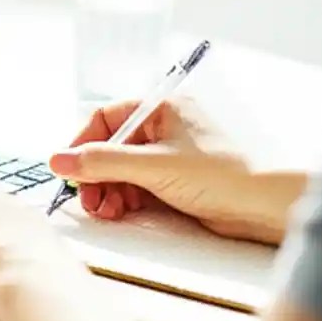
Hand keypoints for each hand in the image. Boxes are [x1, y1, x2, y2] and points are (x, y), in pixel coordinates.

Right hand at [49, 97, 305, 245]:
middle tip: (89, 201)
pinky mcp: (173, 179)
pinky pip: (135, 185)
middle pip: (108, 147)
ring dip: (107, 190)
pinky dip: (123, 199)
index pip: (104, 118)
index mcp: (160, 108)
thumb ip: (102, 162)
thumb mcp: (152, 166)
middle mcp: (162, 127)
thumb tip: (58, 160)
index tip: (69, 172)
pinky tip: (122, 212)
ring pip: (119, 169)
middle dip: (95, 175)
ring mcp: (168, 154)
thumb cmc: (221, 174)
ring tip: (107, 211)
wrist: (264, 205)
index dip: (81, 145)